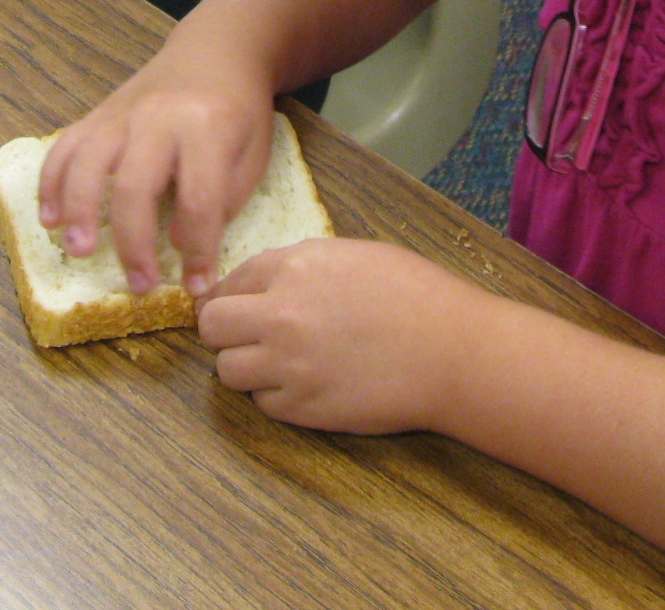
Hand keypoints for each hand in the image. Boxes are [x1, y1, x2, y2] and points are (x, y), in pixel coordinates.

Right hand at [35, 47, 278, 296]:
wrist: (216, 50)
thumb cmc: (239, 110)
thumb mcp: (253, 153)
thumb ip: (223, 199)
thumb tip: (176, 243)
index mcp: (208, 127)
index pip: (200, 199)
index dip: (198, 250)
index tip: (197, 286)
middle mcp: (159, 117)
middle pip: (135, 186)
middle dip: (134, 242)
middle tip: (139, 284)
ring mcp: (122, 112)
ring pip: (89, 163)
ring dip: (79, 211)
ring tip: (80, 251)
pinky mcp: (98, 112)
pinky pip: (65, 146)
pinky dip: (52, 182)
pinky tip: (50, 218)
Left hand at [199, 238, 488, 432]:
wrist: (452, 351)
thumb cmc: (416, 295)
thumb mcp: (353, 256)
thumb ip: (301, 266)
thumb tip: (266, 282)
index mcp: (294, 267)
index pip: (230, 281)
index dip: (233, 295)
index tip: (238, 308)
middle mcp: (280, 314)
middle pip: (212, 326)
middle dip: (224, 331)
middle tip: (249, 337)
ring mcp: (288, 365)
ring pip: (228, 371)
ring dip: (247, 367)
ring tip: (280, 365)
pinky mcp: (302, 407)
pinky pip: (264, 403)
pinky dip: (277, 397)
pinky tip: (308, 385)